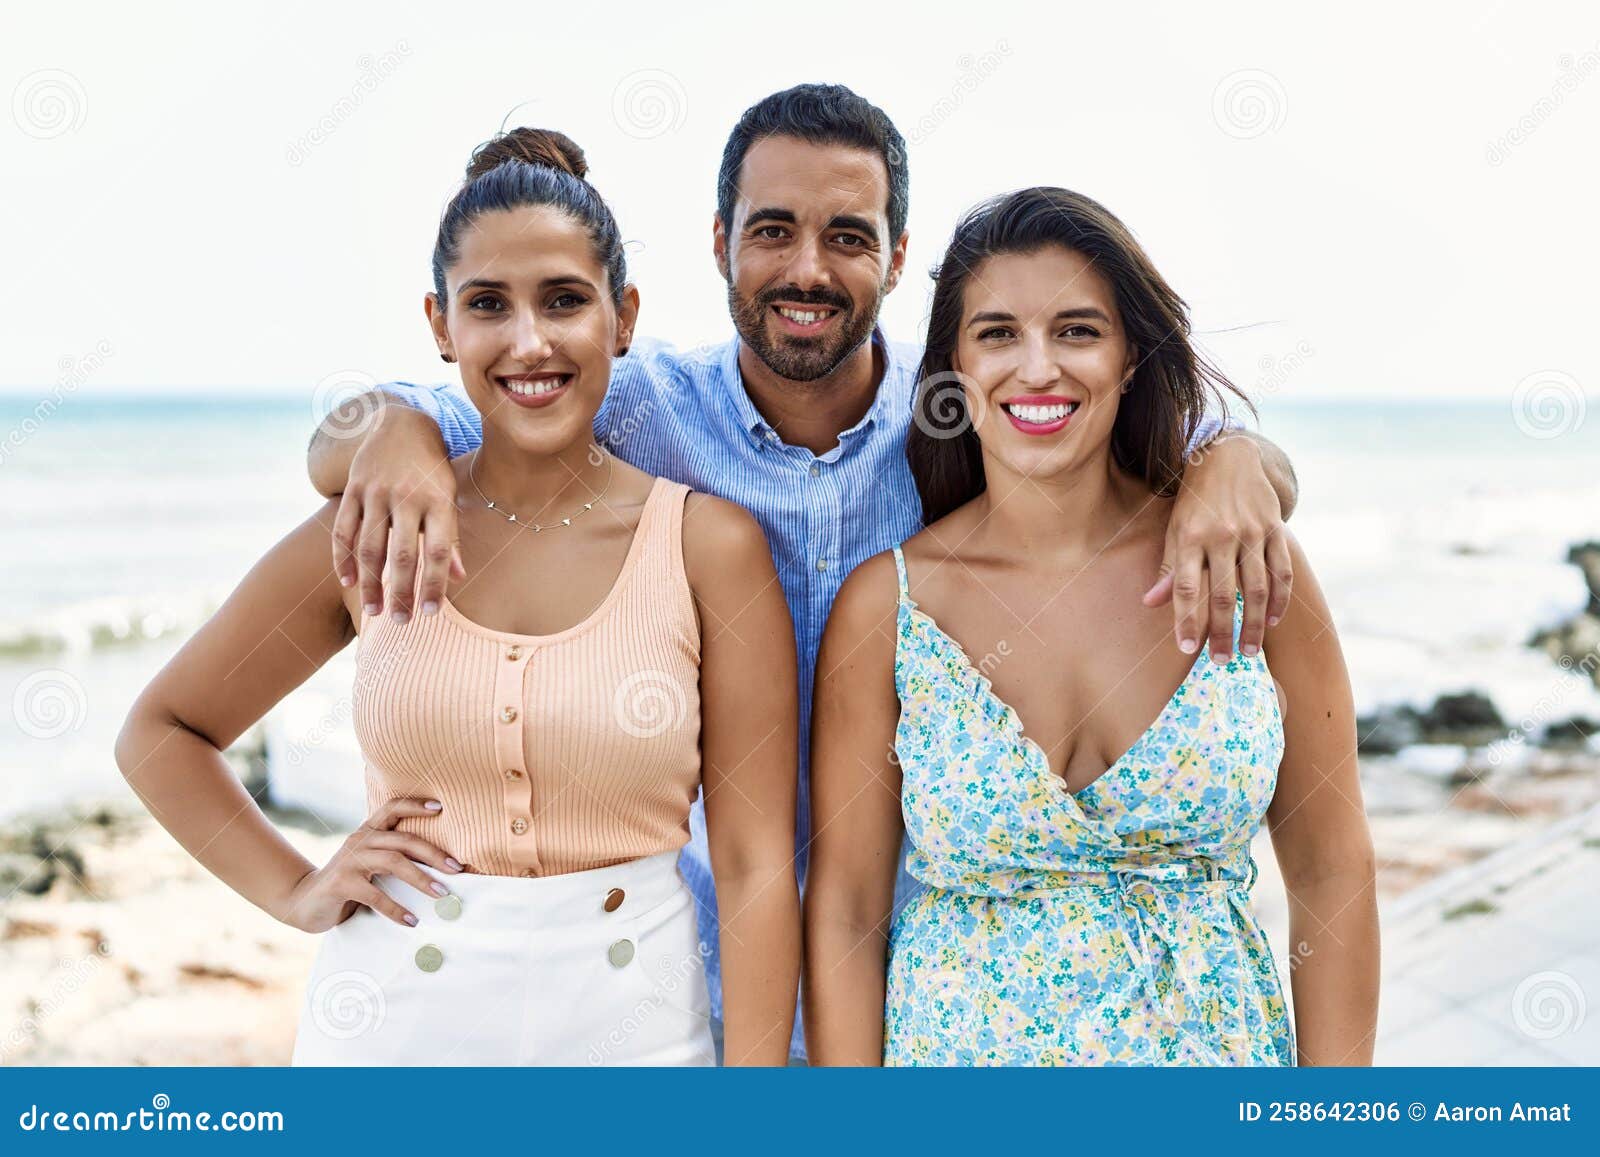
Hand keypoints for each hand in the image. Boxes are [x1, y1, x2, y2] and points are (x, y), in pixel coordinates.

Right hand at [275, 798, 463, 932]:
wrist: (303, 901)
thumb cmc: (346, 882)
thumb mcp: (368, 862)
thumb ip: (391, 856)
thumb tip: (438, 865)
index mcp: (368, 832)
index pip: (392, 808)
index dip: (415, 805)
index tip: (440, 807)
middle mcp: (360, 841)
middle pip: (403, 840)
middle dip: (434, 854)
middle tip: (456, 869)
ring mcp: (349, 860)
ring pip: (393, 862)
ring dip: (421, 878)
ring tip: (441, 893)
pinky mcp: (341, 883)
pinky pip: (375, 895)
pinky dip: (396, 908)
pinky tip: (411, 920)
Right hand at [331, 401, 464, 623]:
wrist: (401, 424)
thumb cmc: (432, 470)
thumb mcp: (449, 496)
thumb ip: (451, 536)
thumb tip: (458, 577)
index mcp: (438, 500)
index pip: (439, 550)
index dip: (435, 583)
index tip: (432, 612)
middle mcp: (407, 497)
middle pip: (403, 554)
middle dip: (401, 592)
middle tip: (401, 622)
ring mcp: (376, 492)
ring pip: (370, 546)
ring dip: (371, 583)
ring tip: (374, 610)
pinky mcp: (353, 489)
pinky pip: (344, 529)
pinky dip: (344, 558)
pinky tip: (348, 582)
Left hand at [1143, 435, 1293, 661]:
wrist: (1230, 456)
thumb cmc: (1195, 502)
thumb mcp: (1175, 529)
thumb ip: (1169, 569)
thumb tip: (1150, 604)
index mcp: (1190, 537)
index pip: (1186, 587)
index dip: (1185, 619)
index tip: (1185, 649)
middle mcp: (1221, 535)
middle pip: (1223, 594)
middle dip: (1221, 632)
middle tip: (1221, 662)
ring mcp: (1251, 532)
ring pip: (1257, 588)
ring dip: (1253, 624)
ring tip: (1247, 651)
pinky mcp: (1274, 529)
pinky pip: (1281, 571)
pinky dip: (1279, 600)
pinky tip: (1273, 621)